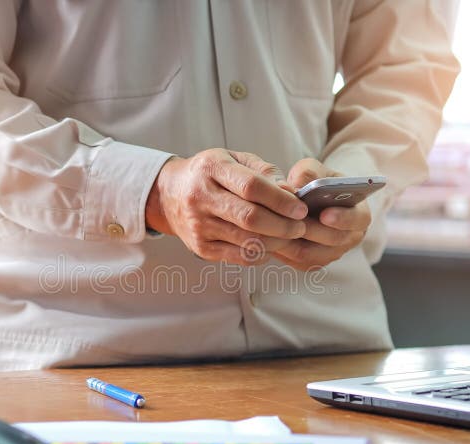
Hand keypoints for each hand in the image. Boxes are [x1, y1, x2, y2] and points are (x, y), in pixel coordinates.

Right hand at [146, 149, 307, 264]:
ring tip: (290, 236)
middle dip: (283, 225)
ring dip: (276, 242)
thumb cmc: (210, 174)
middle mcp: (200, 197)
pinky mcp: (200, 248)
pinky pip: (239, 256)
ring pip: (247, 240)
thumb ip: (264, 172)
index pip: (251, 186)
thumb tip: (291, 192)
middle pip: (250, 218)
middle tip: (301, 226)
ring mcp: (199, 225)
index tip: (300, 207)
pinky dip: (261, 254)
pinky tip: (270, 246)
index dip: (280, 200)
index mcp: (211, 168)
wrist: (169, 195)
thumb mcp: (234, 160)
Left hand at [271, 158, 370, 270]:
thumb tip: (299, 183)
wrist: (312, 201)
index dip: (342, 218)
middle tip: (290, 221)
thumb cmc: (317, 182)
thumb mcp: (316, 170)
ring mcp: (330, 254)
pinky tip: (266, 237)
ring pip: (309, 254)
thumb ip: (309, 173)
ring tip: (273, 227)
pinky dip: (281, 250)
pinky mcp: (311, 263)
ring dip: (290, 241)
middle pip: (331, 240)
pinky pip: (295, 261)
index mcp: (359, 214)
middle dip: (310, 230)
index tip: (325, 214)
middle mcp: (349, 238)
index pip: (357, 219)